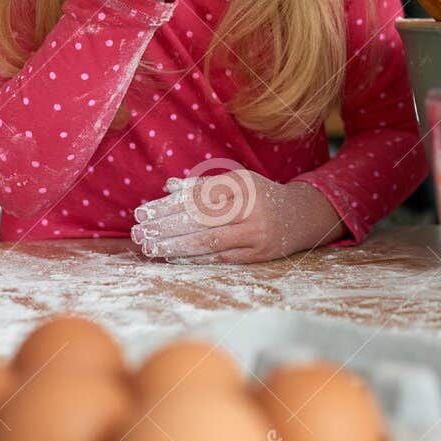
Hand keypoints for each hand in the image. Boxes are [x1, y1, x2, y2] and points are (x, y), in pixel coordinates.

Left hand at [130, 170, 345, 262]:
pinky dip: (195, 258)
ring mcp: (255, 233)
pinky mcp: (258, 254)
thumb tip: (168, 186)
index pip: (196, 197)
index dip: (167, 206)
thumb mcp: (237, 182)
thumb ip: (203, 186)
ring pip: (208, 241)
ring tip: (150, 248)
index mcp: (240, 184)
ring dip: (175, 247)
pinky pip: (221, 257)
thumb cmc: (260, 196)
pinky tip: (174, 259)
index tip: (142, 213)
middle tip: (138, 233)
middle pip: (199, 219)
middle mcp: (249, 207)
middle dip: (165, 227)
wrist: (301, 216)